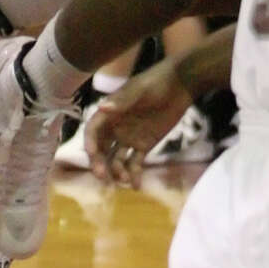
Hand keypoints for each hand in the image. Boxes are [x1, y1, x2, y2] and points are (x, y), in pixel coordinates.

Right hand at [85, 59, 191, 187]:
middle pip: (101, 149)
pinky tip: (136, 185)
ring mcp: (129, 138)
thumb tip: (102, 107)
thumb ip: (122, 101)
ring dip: (117, 172)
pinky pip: (135, 163)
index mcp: (110, 113)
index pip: (93, 130)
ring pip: (116, 159)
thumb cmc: (156, 82)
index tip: (91, 154)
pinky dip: (134, 174)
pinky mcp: (144, 145)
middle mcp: (116, 128)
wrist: (179, 86)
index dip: (90, 142)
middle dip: (99, 164)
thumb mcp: (139, 90)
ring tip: (126, 180)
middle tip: (103, 177)